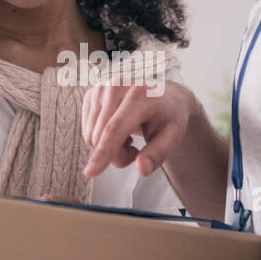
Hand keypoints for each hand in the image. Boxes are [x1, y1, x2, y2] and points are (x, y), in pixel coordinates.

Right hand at [81, 79, 195, 179]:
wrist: (164, 96)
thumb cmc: (168, 117)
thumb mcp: (173, 136)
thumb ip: (158, 154)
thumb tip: (142, 169)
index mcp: (141, 95)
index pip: (115, 128)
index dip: (103, 152)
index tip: (90, 173)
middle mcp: (117, 86)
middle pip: (101, 137)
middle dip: (117, 154)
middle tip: (136, 150)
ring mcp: (101, 88)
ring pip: (91, 136)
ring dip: (109, 146)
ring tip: (129, 136)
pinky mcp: (91, 94)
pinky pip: (87, 131)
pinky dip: (101, 137)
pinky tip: (118, 128)